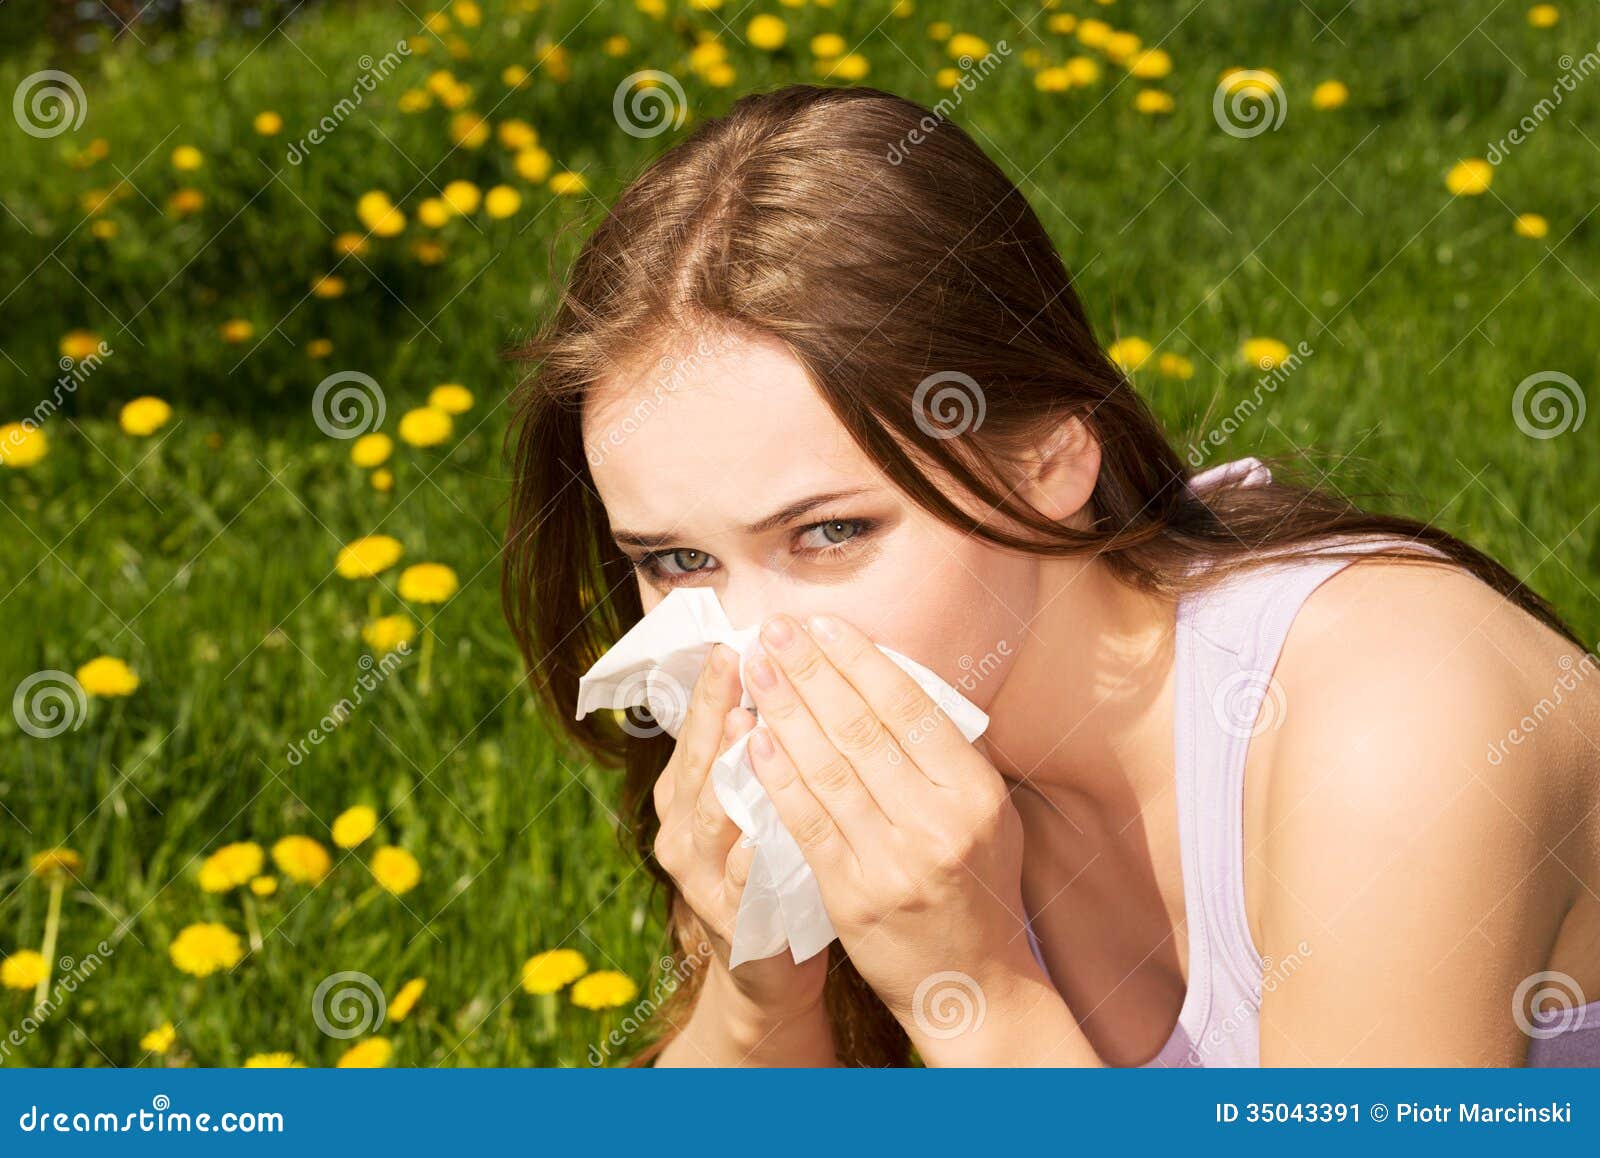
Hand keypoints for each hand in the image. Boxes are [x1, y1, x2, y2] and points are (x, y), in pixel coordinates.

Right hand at [651, 640, 828, 1025]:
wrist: (767, 963)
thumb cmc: (774, 862)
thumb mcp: (760, 798)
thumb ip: (763, 744)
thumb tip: (791, 665)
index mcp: (689, 789)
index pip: (700, 725)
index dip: (716, 683)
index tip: (737, 638)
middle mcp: (682, 826)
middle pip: (698, 759)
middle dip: (717, 709)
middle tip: (741, 664)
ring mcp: (700, 874)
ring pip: (711, 815)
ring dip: (730, 773)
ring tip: (747, 730)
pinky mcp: (729, 919)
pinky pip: (739, 883)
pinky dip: (749, 856)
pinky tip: (763, 834)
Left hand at [741, 612, 1089, 1064]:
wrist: (973, 987)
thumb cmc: (977, 888)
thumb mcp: (989, 816)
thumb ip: (948, 755)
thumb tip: (890, 679)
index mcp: (977, 794)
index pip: (910, 708)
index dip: (860, 660)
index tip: (822, 625)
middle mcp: (938, 823)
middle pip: (862, 728)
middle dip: (811, 671)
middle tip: (773, 630)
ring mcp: (892, 861)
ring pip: (827, 768)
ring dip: (784, 711)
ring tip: (755, 670)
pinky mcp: (851, 895)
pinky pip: (806, 822)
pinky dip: (777, 776)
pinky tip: (753, 738)